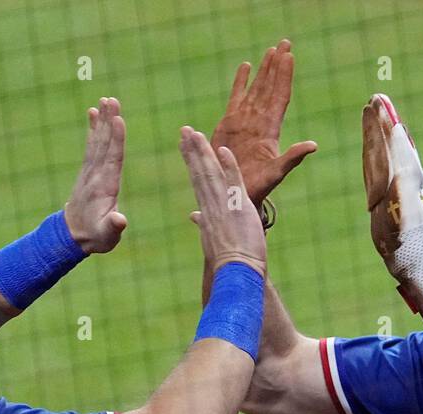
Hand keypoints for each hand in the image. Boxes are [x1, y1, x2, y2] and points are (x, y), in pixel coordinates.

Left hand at [65, 97, 128, 253]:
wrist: (72, 235)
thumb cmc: (95, 236)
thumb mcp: (107, 236)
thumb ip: (114, 227)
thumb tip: (121, 220)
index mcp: (105, 187)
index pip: (112, 159)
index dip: (116, 139)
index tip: (118, 120)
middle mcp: (96, 175)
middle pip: (104, 144)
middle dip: (109, 121)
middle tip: (112, 100)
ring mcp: (91, 171)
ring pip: (98, 141)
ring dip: (102, 120)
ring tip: (106, 100)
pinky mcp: (89, 170)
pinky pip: (92, 145)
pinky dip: (94, 128)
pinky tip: (94, 112)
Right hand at [179, 126, 266, 276]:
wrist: (236, 274)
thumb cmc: (227, 261)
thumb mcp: (212, 239)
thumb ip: (203, 223)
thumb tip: (193, 216)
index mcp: (206, 212)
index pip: (196, 181)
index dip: (190, 161)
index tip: (184, 144)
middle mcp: (211, 207)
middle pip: (199, 173)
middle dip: (192, 150)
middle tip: (184, 129)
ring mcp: (223, 207)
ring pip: (210, 174)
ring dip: (203, 152)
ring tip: (194, 133)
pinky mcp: (238, 209)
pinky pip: (233, 184)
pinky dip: (228, 167)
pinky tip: (222, 150)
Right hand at [211, 39, 316, 206]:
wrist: (234, 195)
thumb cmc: (256, 188)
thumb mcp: (276, 173)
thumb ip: (293, 157)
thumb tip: (314, 146)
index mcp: (271, 129)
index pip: (280, 96)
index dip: (284, 76)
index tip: (289, 55)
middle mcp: (260, 122)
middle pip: (271, 87)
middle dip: (278, 65)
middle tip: (285, 42)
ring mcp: (245, 121)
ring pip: (257, 88)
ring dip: (264, 70)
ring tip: (271, 50)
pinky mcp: (229, 123)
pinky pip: (237, 96)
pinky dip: (241, 81)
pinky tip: (246, 66)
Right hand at [361, 93, 422, 327]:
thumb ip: (419, 226)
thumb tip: (418, 206)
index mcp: (387, 228)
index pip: (381, 181)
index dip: (377, 150)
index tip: (378, 121)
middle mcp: (383, 226)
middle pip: (376, 171)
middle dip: (373, 135)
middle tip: (373, 101)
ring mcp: (392, 228)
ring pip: (384, 173)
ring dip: (381, 138)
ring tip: (379, 108)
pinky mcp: (408, 227)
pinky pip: (401, 187)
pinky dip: (399, 160)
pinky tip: (398, 135)